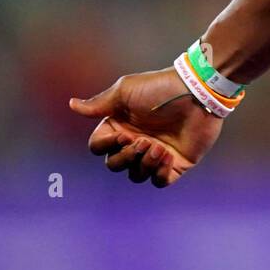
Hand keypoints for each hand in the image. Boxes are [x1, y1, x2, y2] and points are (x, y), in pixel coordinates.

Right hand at [69, 70, 223, 186]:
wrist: (197, 93)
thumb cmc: (160, 88)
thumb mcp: (126, 91)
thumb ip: (100, 104)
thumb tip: (72, 104)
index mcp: (120, 126)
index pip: (97, 148)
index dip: (105, 146)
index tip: (122, 135)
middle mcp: (135, 141)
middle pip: (114, 165)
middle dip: (125, 157)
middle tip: (143, 142)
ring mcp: (155, 153)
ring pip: (136, 175)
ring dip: (144, 164)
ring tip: (159, 148)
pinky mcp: (175, 163)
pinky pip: (159, 181)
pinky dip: (159, 173)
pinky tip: (167, 157)